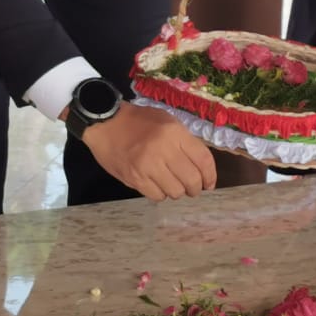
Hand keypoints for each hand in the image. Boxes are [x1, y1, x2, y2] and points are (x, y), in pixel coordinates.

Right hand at [78, 102, 215, 200]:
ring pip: (175, 191)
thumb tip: (199, 166)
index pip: (203, 160)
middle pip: (192, 179)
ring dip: (177, 191)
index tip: (209, 184)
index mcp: (175, 133)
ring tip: (172, 185)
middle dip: (195, 188)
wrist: (105, 123)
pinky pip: (156, 196)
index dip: (210, 176)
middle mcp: (164, 150)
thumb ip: (184, 140)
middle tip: (192, 188)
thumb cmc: (138, 120)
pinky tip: (157, 186)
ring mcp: (148, 166)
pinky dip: (160, 194)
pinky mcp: (134, 178)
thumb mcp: (166, 120)